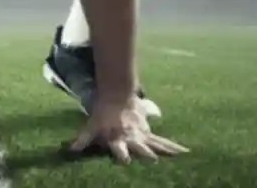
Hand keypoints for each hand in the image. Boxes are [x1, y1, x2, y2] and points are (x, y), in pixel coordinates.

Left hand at [67, 94, 187, 163]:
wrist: (116, 95)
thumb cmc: (102, 115)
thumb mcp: (91, 127)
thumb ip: (82, 140)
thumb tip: (70, 150)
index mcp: (116, 138)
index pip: (119, 148)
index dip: (121, 154)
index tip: (124, 161)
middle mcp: (131, 137)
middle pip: (140, 146)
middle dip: (145, 153)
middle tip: (153, 160)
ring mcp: (142, 134)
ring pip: (155, 144)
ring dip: (166, 150)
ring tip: (180, 157)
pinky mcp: (149, 131)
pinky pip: (162, 140)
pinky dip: (173, 146)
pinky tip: (185, 151)